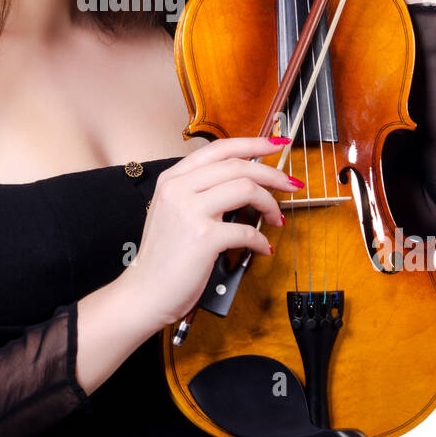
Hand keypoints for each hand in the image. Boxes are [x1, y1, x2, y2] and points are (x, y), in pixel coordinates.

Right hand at [119, 136, 300, 329]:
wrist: (145, 293)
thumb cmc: (163, 258)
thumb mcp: (174, 212)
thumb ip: (200, 192)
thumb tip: (244, 183)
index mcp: (172, 179)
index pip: (219, 149)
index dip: (253, 143)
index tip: (276, 144)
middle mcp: (179, 189)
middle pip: (238, 166)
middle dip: (272, 174)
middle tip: (290, 184)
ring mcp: (189, 211)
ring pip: (246, 189)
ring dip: (270, 204)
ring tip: (276, 218)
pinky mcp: (203, 238)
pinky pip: (247, 231)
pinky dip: (262, 240)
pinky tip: (263, 247)